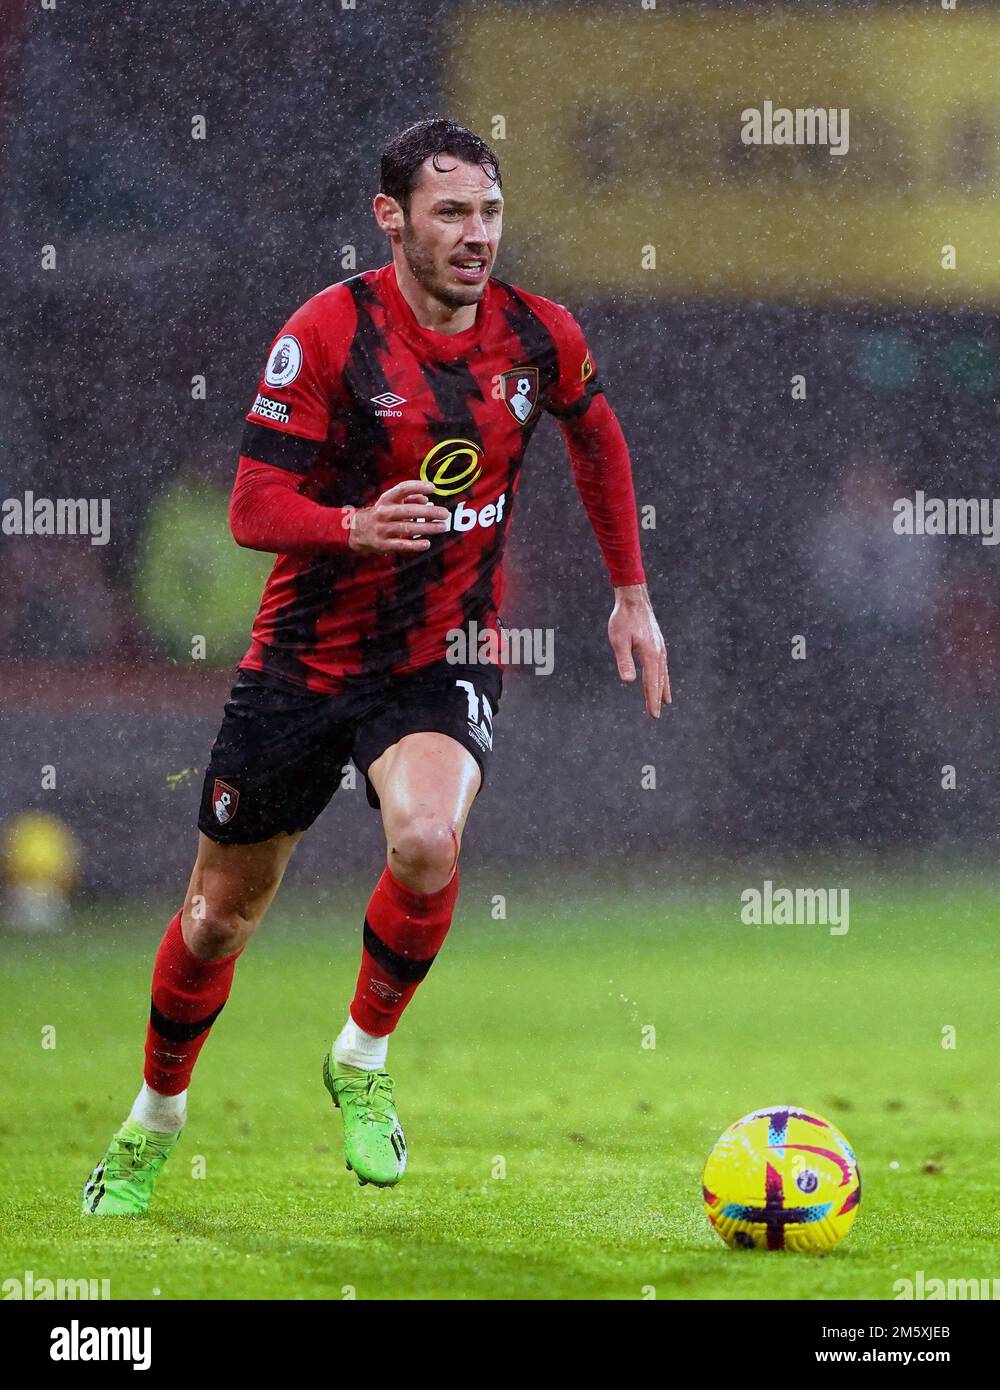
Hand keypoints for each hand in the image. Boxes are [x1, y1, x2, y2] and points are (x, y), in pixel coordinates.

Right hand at [347, 479, 448, 554]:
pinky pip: (401, 545)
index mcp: (386, 499)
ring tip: (442, 527)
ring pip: (407, 528)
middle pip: (408, 511)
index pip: (402, 489)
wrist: (357, 530)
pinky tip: (427, 544)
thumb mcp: (392, 502)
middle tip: (445, 513)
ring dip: (427, 528)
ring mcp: (382, 529)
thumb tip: (426, 499)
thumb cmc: (382, 514)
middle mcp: (383, 513)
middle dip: (429, 512)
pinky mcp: (383, 544)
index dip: (418, 487)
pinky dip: (415, 545)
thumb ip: (409, 498)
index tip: (433, 488)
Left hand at [608, 583, 670, 717]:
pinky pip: (662, 665)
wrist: (634, 600)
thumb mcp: (619, 641)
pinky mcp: (658, 644)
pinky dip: (663, 676)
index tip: (654, 715)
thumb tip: (629, 681)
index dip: (652, 700)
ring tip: (665, 701)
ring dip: (662, 688)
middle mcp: (659, 653)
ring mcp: (660, 648)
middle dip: (656, 698)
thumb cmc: (623, 619)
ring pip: (662, 673)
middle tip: (655, 715)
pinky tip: (662, 679)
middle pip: (659, 680)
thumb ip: (624, 661)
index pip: (651, 682)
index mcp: (650, 654)